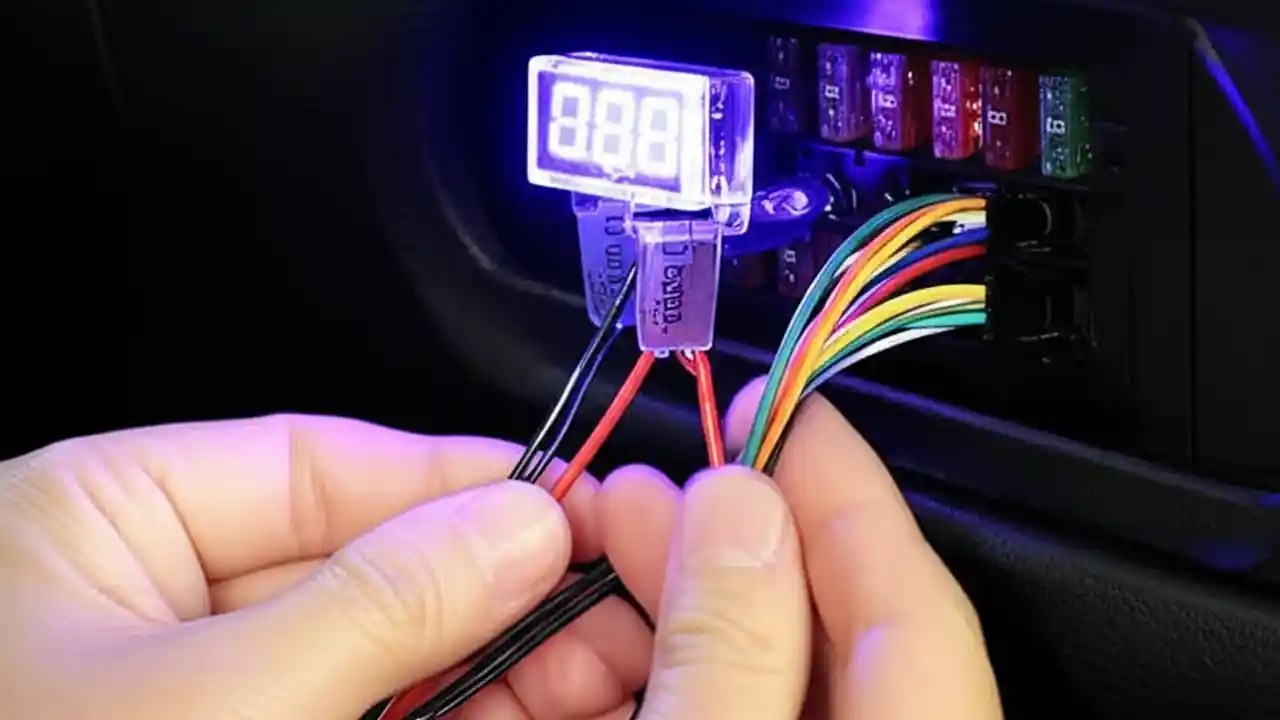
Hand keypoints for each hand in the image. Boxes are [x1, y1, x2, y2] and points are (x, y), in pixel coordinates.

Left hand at [0, 416, 651, 718]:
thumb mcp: (220, 706)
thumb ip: (380, 605)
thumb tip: (523, 525)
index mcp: (105, 518)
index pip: (317, 465)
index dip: (461, 483)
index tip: (573, 508)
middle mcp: (150, 590)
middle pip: (362, 557)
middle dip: (496, 587)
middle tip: (611, 607)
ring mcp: (195, 680)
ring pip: (375, 646)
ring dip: (490, 660)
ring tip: (598, 672)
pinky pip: (361, 711)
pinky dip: (447, 715)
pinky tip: (528, 711)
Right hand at [601, 381, 1002, 718]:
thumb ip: (729, 646)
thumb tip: (735, 507)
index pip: (917, 607)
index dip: (848, 491)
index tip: (781, 411)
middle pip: (845, 631)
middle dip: (746, 534)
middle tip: (676, 474)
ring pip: (785, 673)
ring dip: (701, 598)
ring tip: (624, 537)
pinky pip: (747, 713)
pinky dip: (694, 668)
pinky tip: (624, 641)